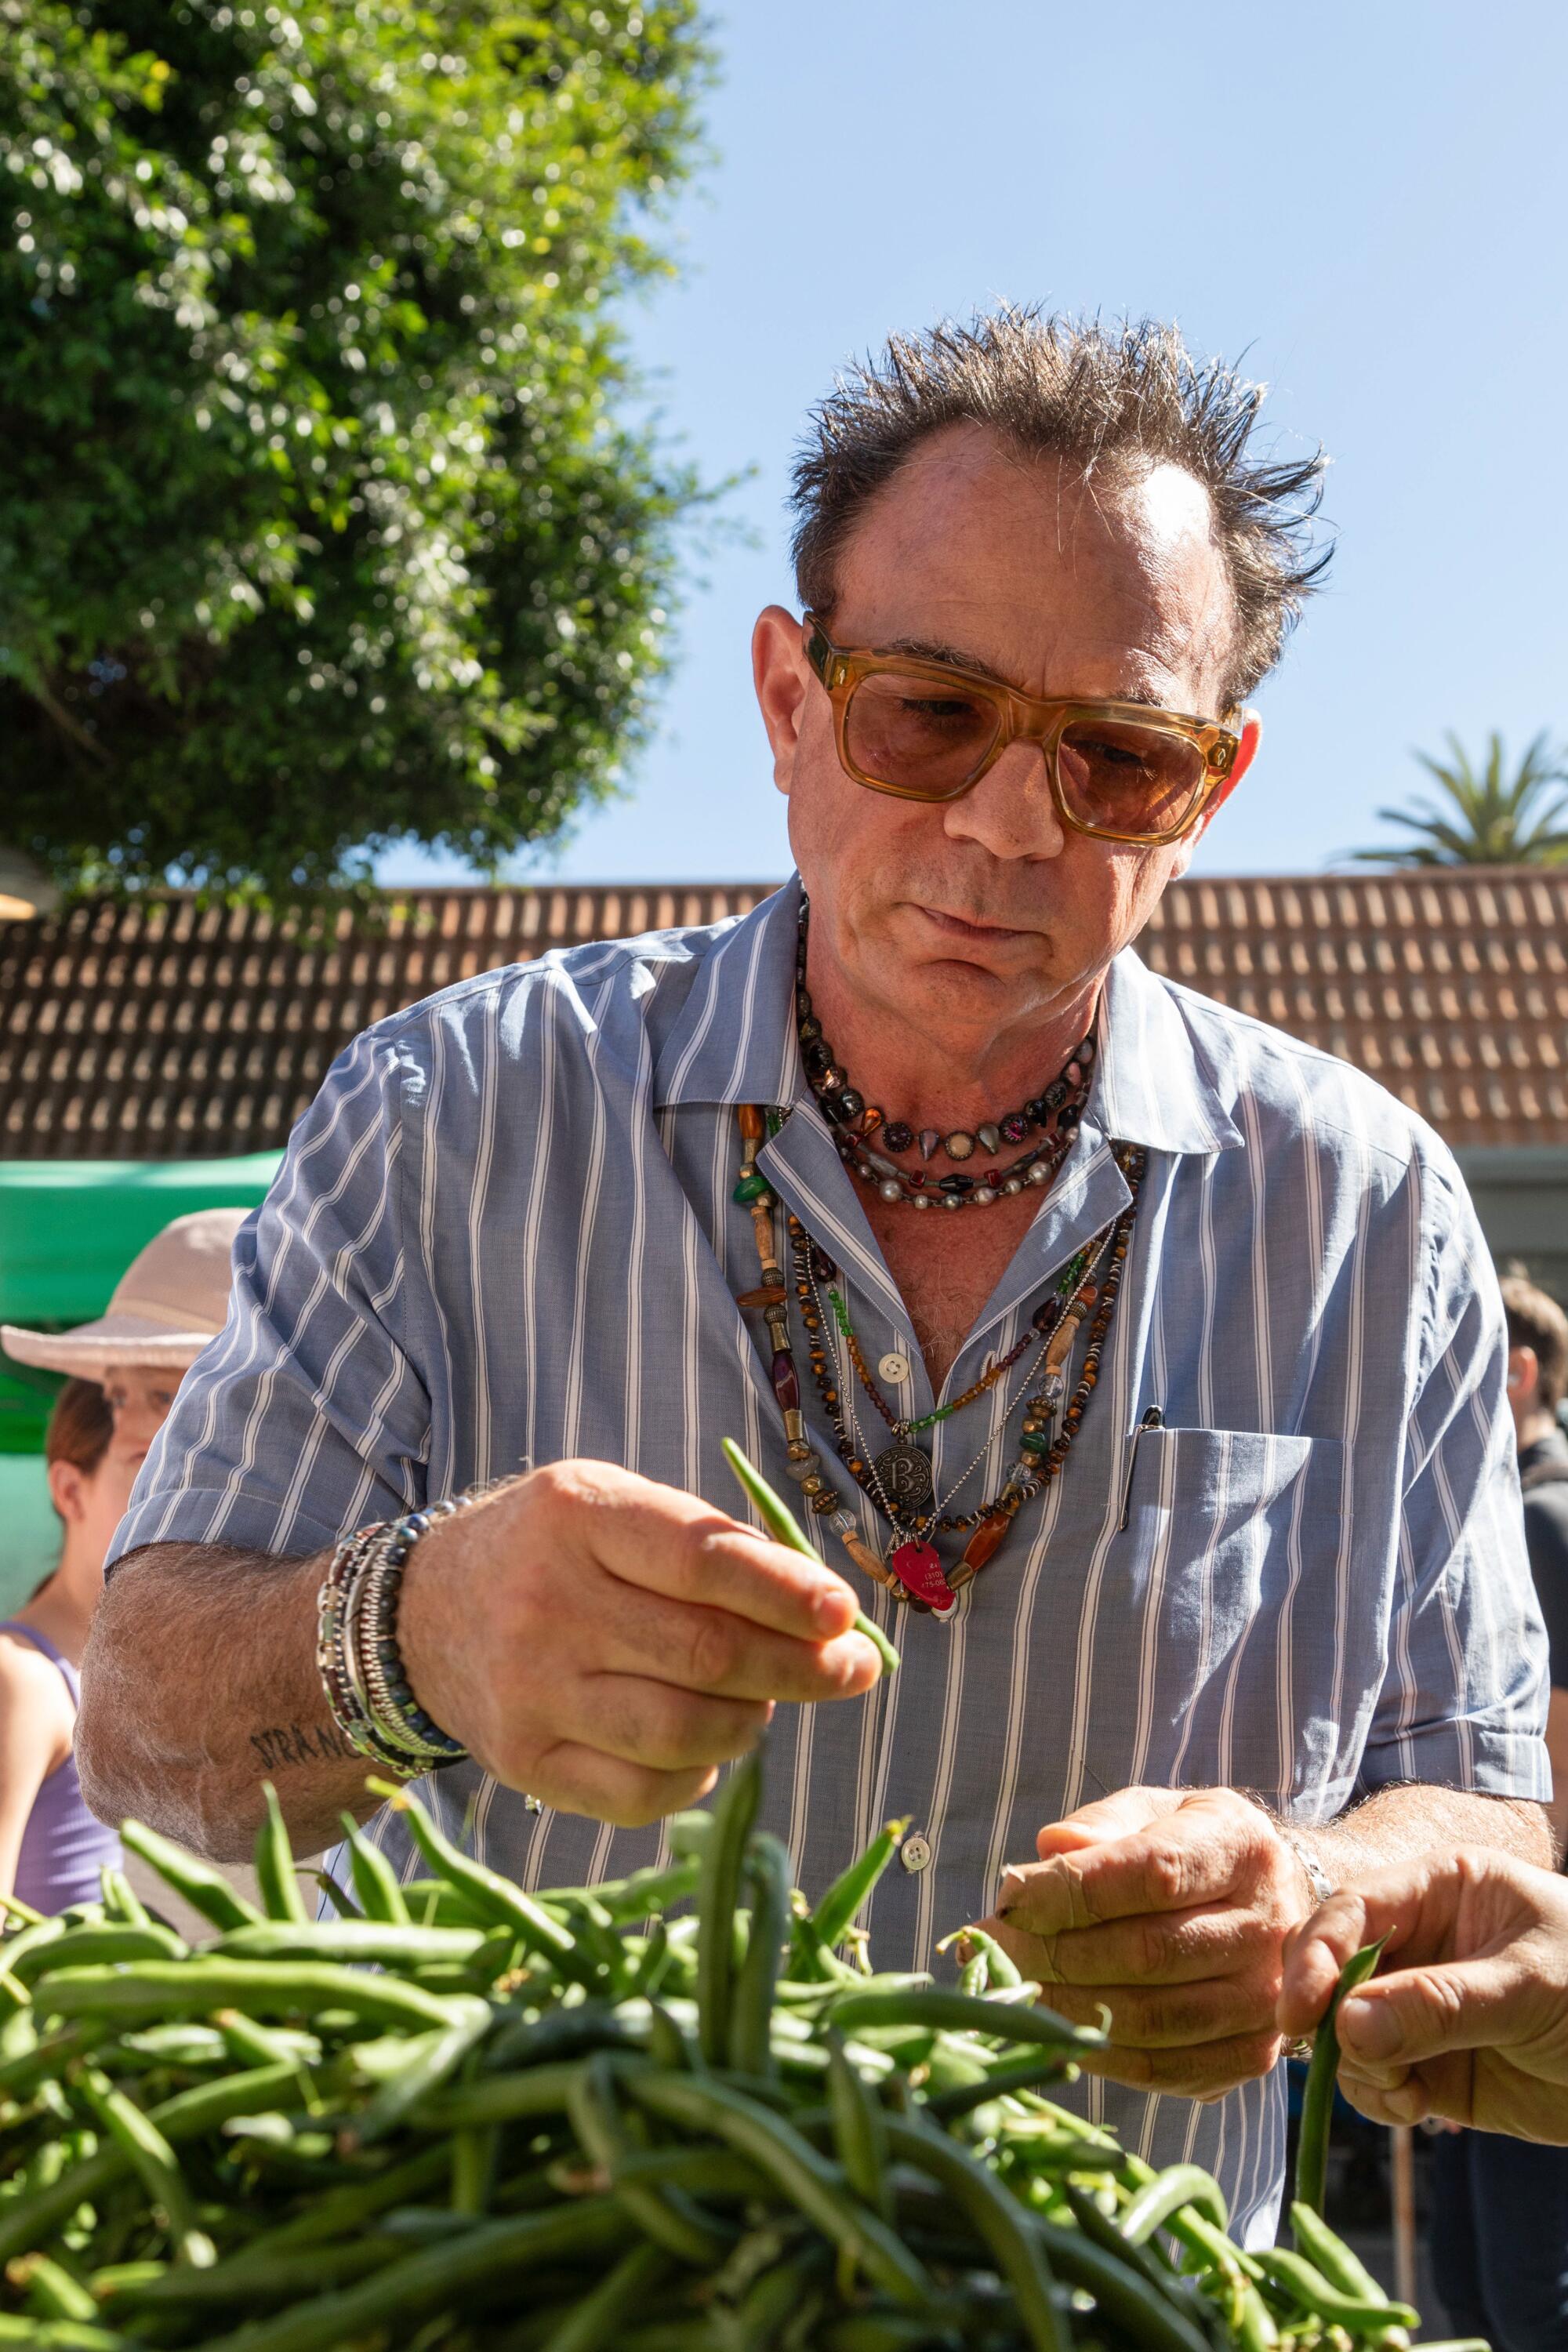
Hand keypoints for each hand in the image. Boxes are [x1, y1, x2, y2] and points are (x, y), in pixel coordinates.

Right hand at [399, 1459, 880, 1827]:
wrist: (424, 1612)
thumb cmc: (555, 1551)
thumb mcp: (615, 1507)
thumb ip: (710, 1547)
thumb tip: (825, 1616)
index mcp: (577, 1517)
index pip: (699, 1561)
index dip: (783, 1592)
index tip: (844, 1613)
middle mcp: (547, 1604)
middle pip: (705, 1655)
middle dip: (800, 1668)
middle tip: (852, 1668)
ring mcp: (531, 1691)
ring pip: (683, 1732)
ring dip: (753, 1723)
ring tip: (767, 1702)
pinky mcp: (524, 1762)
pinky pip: (643, 1796)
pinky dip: (700, 1778)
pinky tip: (709, 1748)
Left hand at [982, 1786, 1308, 2097]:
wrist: (1272, 1909)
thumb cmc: (1188, 1849)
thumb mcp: (1149, 1812)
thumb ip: (1100, 1825)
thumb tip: (1052, 1851)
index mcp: (1240, 1846)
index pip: (1154, 1873)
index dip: (1074, 1889)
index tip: (1010, 1896)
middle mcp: (1267, 1926)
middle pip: (1149, 1951)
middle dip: (1055, 1949)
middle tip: (990, 1945)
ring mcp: (1263, 2000)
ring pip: (1152, 2017)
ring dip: (1064, 2004)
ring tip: (1008, 1985)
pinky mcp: (1248, 2056)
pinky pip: (1160, 2066)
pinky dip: (1095, 2049)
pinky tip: (1050, 2024)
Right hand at [1277, 1850, 1567, 2141]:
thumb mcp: (1528, 1986)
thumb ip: (1440, 2003)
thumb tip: (1346, 2026)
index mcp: (1439, 1890)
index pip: (1353, 1909)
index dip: (1317, 1955)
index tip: (1300, 2011)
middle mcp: (1418, 1943)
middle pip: (1334, 1971)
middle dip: (1327, 2017)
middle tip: (1330, 2056)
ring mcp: (1420, 2006)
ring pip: (1345, 2032)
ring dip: (1357, 2066)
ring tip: (1403, 2090)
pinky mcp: (1430, 2065)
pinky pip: (1373, 2078)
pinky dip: (1379, 2097)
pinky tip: (1415, 2108)